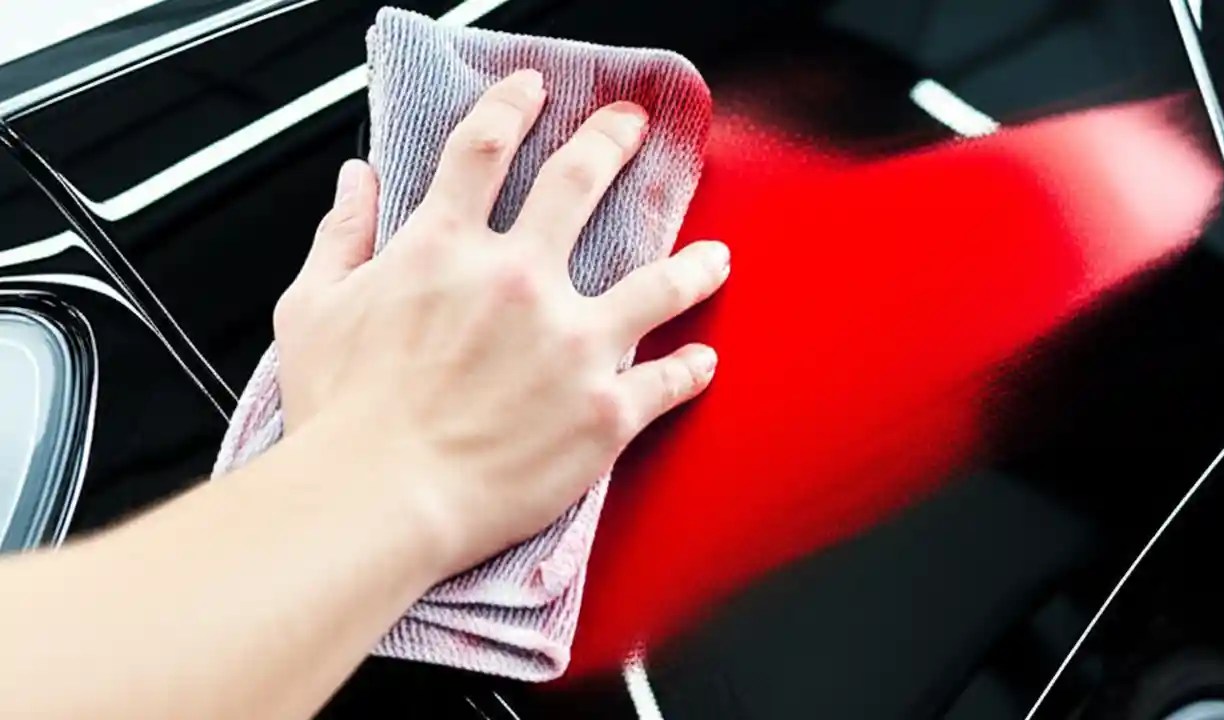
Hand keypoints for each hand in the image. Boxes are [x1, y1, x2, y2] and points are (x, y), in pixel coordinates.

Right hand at [271, 69, 728, 576]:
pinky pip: (669, 379)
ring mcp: (572, 343)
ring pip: (658, 281)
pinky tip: (704, 361)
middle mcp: (520, 282)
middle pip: (581, 182)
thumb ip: (341, 237)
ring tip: (715, 256)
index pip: (485, 149)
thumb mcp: (313, 309)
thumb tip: (358, 181)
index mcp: (447, 250)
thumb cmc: (342, 419)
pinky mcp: (604, 409)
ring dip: (693, 263)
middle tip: (629, 127)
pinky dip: (692, 369)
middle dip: (611, 142)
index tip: (534, 91)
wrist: (378, 501)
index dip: (512, 107)